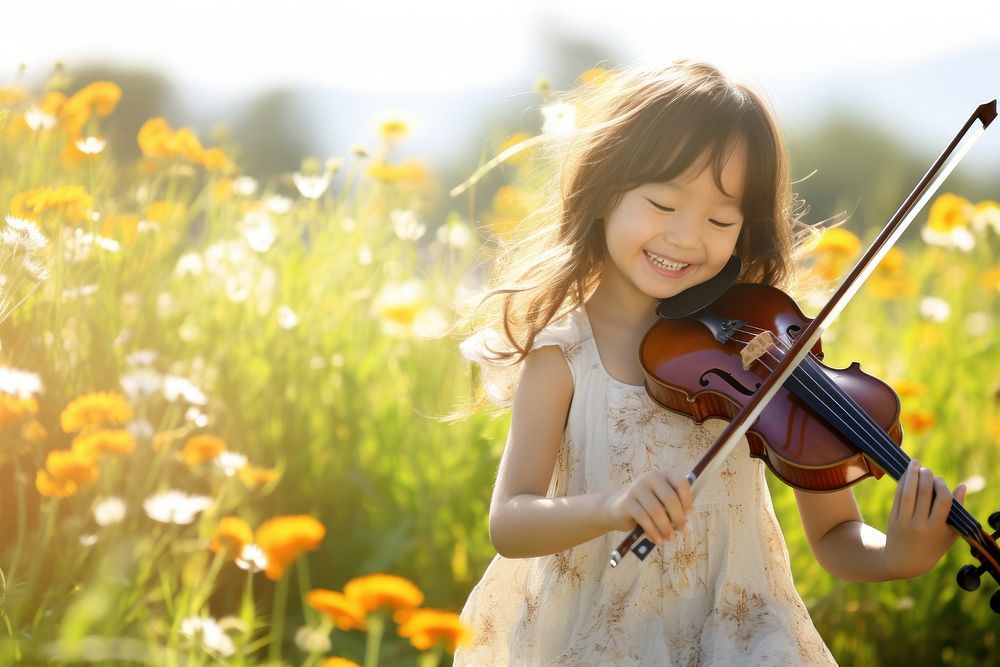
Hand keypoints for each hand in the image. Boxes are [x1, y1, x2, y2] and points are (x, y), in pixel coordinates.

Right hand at [603, 469, 692, 544]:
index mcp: (663, 475)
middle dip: (678, 517)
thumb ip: (674, 506)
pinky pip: (643, 518)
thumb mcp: (661, 501)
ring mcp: (637, 488)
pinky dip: (653, 531)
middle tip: (681, 530)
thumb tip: (685, 520)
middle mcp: (650, 477)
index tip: (688, 515)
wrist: (618, 507)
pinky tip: (657, 540)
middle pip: (669, 498)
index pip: (681, 483)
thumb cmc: (646, 505)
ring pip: (656, 510)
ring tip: (670, 538)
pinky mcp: (627, 501)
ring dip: (665, 527)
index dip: (687, 500)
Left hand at [883, 458, 966, 578]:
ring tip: (915, 463)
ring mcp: (904, 521)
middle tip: (927, 469)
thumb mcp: (950, 532)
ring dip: (912, 474)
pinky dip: (903, 483)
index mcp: (937, 528)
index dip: (942, 487)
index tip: (941, 480)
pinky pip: (898, 496)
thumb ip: (957, 510)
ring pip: (908, 492)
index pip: (943, 501)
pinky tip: (907, 474)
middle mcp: (920, 524)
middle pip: (924, 494)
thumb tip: (962, 486)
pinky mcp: (892, 518)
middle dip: (926, 477)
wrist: (905, 561)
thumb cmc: (933, 545)